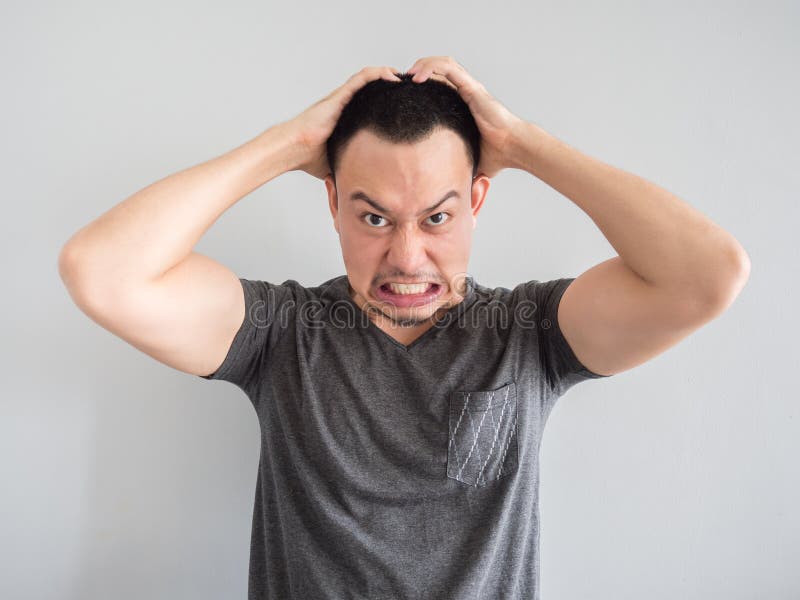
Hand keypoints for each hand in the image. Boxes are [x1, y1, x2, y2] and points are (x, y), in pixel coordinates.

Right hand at [285, 65, 401, 179]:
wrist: (295, 150)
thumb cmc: (309, 158)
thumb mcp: (340, 162)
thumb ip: (353, 167)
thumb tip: (365, 185)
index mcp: (346, 117)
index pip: (369, 103)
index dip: (386, 99)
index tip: (403, 104)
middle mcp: (345, 104)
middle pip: (371, 87)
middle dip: (390, 84)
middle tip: (408, 88)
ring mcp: (342, 98)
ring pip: (368, 77)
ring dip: (387, 74)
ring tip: (403, 77)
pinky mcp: (339, 96)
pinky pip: (362, 78)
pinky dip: (378, 74)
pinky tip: (392, 75)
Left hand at [406, 56, 525, 177]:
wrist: (513, 149)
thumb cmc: (498, 155)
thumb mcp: (469, 161)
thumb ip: (458, 168)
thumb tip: (449, 188)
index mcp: (465, 105)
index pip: (442, 86)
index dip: (425, 85)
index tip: (406, 94)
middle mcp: (467, 93)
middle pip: (440, 70)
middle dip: (420, 70)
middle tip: (403, 81)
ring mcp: (470, 88)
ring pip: (443, 64)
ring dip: (423, 65)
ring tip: (408, 75)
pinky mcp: (472, 88)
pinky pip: (448, 69)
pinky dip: (431, 68)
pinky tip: (417, 78)